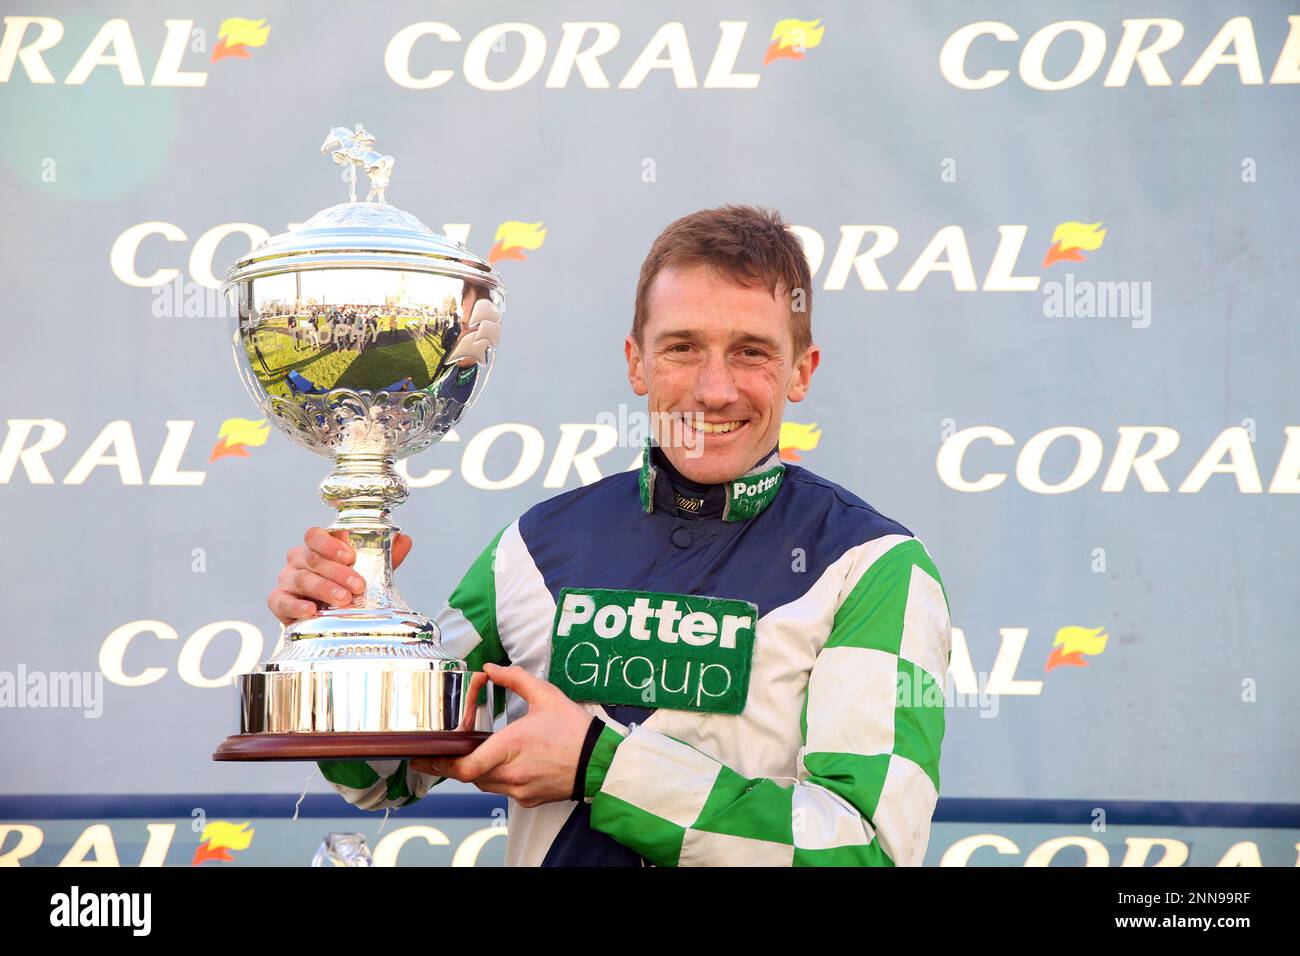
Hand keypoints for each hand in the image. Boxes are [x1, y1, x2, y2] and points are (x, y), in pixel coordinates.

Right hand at [266, 526, 412, 625]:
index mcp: (316, 547)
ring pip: (302, 579)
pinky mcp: (278, 601)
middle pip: (312, 558)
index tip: (350, 557)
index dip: (331, 544)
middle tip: (358, 586)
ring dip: (325, 588)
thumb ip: (384, 556)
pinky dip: (296, 605)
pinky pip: (281, 600)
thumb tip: (404, 539)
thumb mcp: (367, 572)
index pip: (315, 535)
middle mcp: (298, 560)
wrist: (328, 620)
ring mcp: (286, 580)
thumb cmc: (346, 589)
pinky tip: (311, 610)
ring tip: (344, 599)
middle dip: (338, 572)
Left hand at [411, 663, 593, 807]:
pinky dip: (496, 777)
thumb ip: (515, 678)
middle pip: (469, 775)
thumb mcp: (546, 695)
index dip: (441, 763)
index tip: (425, 756)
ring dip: (475, 769)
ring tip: (473, 752)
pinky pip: (502, 789)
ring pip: (483, 783)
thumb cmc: (574, 729)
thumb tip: (490, 668)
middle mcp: (513, 773)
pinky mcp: (528, 799)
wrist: (600, 762)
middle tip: (440, 752)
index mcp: (512, 746)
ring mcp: (520, 790)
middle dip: (454, 763)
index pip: (466, 766)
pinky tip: (502, 762)